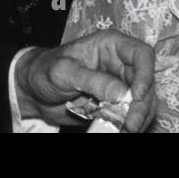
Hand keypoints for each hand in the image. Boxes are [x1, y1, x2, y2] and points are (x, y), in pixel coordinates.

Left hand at [14, 29, 156, 132]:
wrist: (33, 92)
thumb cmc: (45, 71)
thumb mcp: (64, 72)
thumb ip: (92, 80)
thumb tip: (122, 94)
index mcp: (111, 46)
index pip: (141, 54)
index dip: (146, 74)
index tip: (137, 95)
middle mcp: (120, 64)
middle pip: (145, 81)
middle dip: (142, 104)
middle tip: (131, 124)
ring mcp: (120, 84)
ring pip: (143, 100)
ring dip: (138, 117)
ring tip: (125, 130)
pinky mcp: (115, 103)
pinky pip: (131, 114)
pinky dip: (130, 124)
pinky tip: (122, 131)